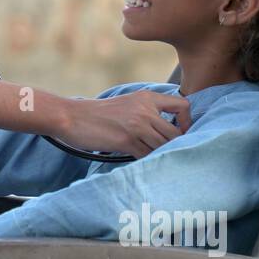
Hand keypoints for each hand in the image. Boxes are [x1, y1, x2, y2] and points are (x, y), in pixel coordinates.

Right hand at [57, 91, 191, 158]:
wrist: (72, 117)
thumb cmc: (97, 113)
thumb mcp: (126, 103)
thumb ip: (146, 112)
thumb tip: (165, 132)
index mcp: (147, 98)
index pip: (183, 105)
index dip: (187, 122)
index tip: (179, 132)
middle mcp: (145, 110)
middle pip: (176, 133)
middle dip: (175, 145)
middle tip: (168, 153)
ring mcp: (137, 126)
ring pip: (164, 146)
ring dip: (160, 154)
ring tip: (154, 158)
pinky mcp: (127, 141)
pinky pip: (148, 155)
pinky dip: (147, 160)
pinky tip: (141, 160)